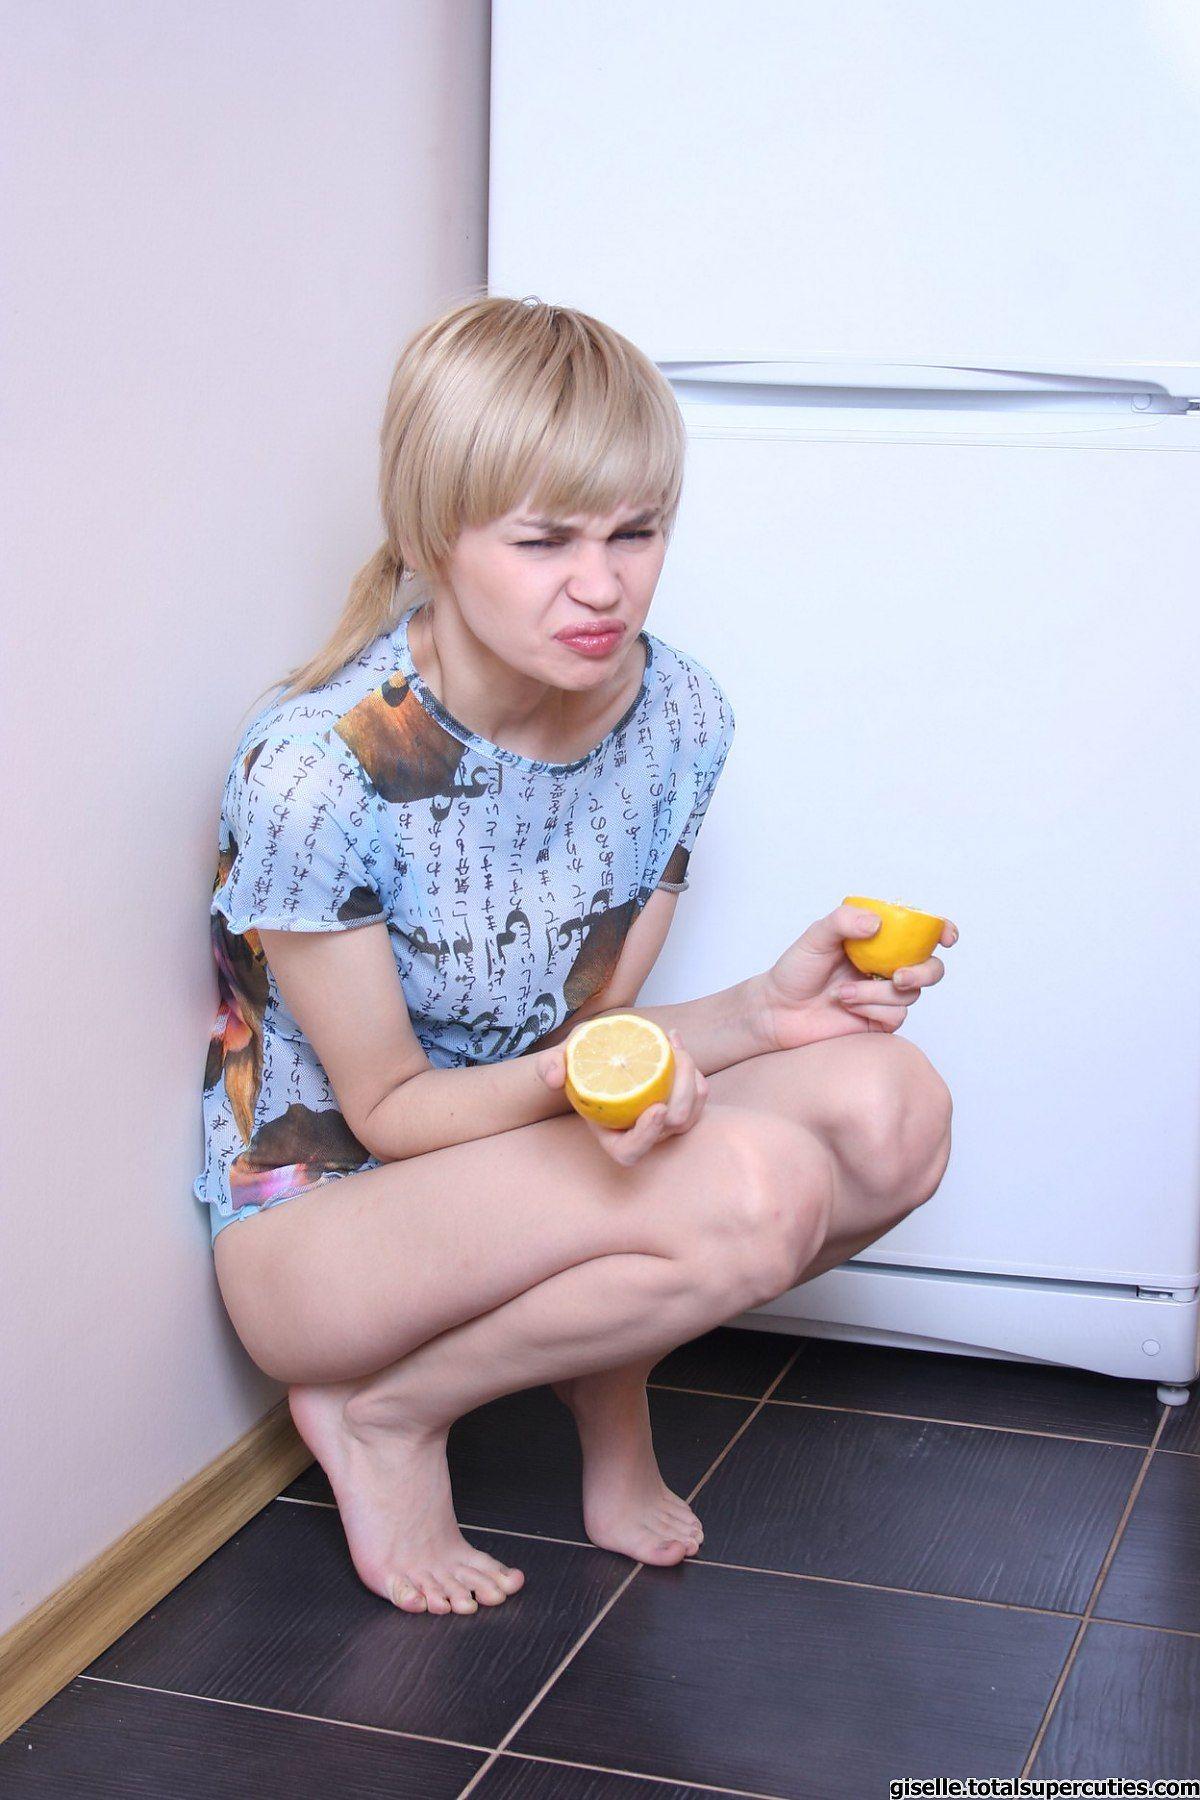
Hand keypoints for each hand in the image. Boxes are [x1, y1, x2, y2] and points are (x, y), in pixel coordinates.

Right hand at [535, 1027, 707, 1166]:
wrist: (600, 1055)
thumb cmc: (579, 1063)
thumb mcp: (557, 1059)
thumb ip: (549, 1066)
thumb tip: (553, 1077)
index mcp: (611, 1136)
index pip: (631, 1151)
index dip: (647, 1136)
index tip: (656, 1108)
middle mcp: (642, 1135)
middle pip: (673, 1127)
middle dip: (682, 1092)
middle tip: (674, 1055)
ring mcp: (664, 1123)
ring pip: (691, 1113)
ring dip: (690, 1078)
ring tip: (675, 1045)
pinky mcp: (679, 1104)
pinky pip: (698, 1097)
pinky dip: (693, 1070)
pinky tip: (675, 1041)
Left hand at [760, 902, 959, 1047]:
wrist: (778, 1011)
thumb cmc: (795, 970)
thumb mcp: (815, 937)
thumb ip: (842, 922)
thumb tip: (877, 922)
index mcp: (878, 940)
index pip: (920, 932)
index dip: (942, 931)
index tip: (946, 937)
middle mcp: (887, 966)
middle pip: (931, 968)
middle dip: (923, 973)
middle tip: (897, 976)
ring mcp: (885, 994)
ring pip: (910, 994)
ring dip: (876, 994)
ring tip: (842, 993)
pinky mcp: (880, 1020)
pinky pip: (896, 1015)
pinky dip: (871, 1009)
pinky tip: (846, 1005)